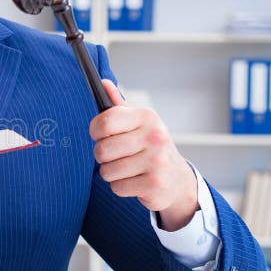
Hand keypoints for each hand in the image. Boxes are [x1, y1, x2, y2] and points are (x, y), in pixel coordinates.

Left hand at [89, 80, 197, 230]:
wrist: (175, 177)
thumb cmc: (149, 146)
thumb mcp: (137, 123)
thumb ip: (117, 104)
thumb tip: (103, 82)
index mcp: (147, 117)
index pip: (105, 121)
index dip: (95, 131)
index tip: (99, 134)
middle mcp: (154, 137)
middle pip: (102, 150)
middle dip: (103, 156)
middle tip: (116, 155)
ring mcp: (156, 161)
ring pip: (107, 171)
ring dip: (111, 173)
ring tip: (127, 168)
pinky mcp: (155, 184)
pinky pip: (117, 188)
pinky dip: (121, 186)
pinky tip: (135, 180)